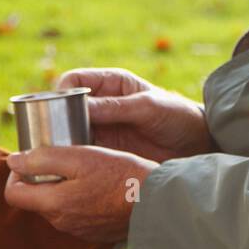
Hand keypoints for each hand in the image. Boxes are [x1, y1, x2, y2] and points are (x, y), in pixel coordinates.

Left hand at [4, 145, 157, 241]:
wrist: (158, 201)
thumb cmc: (122, 175)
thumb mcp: (82, 157)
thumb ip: (43, 158)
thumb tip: (13, 160)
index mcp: (54, 204)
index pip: (13, 194)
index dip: (17, 173)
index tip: (33, 158)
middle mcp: (62, 223)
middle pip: (36, 199)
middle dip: (43, 178)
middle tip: (65, 158)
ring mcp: (79, 230)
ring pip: (58, 206)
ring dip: (63, 189)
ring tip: (87, 169)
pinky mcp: (96, 232)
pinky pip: (78, 215)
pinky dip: (81, 200)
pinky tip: (101, 186)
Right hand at [57, 67, 210, 162]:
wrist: (198, 143)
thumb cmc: (177, 115)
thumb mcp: (148, 107)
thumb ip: (116, 107)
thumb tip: (80, 106)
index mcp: (111, 83)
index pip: (74, 81)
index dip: (60, 92)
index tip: (56, 108)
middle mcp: (101, 104)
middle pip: (65, 108)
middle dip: (54, 121)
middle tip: (51, 137)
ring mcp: (101, 128)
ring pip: (69, 132)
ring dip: (61, 142)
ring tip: (56, 154)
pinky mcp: (105, 150)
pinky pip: (81, 152)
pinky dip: (72, 158)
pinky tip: (69, 167)